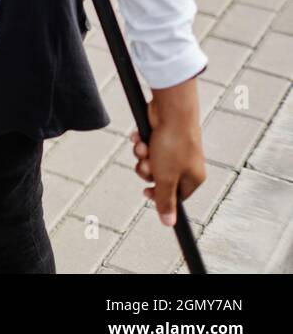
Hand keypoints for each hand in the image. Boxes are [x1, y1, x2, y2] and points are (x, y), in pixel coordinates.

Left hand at [129, 78, 205, 227]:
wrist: (170, 110)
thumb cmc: (173, 144)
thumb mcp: (166, 177)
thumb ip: (165, 200)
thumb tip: (168, 223)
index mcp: (193, 177)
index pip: (176, 196)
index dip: (159, 196)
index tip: (145, 192)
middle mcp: (185, 164)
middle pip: (159, 178)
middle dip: (146, 170)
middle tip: (146, 163)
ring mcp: (174, 149)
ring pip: (150, 161)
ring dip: (142, 155)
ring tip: (143, 146)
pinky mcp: (162, 136)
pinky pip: (146, 146)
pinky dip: (140, 142)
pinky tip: (139, 136)